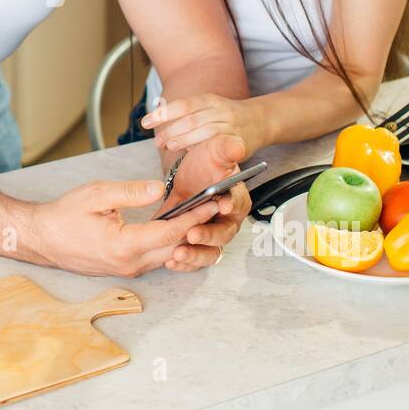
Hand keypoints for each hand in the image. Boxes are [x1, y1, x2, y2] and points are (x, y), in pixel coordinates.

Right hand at [29, 178, 218, 276]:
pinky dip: (171, 243)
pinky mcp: (126, 268)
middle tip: (217, 207)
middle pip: (176, 248)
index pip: (170, 232)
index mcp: (124, 245)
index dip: (194, 216)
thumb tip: (161, 190)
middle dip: (198, 228)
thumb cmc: (65, 215)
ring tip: (203, 215)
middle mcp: (130, 263)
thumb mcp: (97, 195)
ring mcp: (128, 269)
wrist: (42, 239)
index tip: (212, 202)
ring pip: (168, 255)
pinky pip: (156, 257)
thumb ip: (131, 192)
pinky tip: (178, 227)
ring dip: (187, 237)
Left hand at [142, 92, 262, 156]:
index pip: (182, 105)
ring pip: (204, 131)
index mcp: (209, 100)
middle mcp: (220, 109)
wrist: (261, 120)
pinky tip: (191, 152)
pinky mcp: (238, 140)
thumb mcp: (209, 107)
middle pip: (191, 119)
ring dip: (184, 139)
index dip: (162, 113)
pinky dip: (202, 148)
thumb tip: (160, 121)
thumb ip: (188, 114)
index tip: (145, 122)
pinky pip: (218, 144)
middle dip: (170, 130)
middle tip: (158, 141)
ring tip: (169, 145)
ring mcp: (230, 125)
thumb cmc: (228, 116)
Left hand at [154, 136, 252, 271]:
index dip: (232, 205)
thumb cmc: (208, 163)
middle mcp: (228, 220)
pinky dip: (184, 263)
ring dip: (195, 255)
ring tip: (177, 254)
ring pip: (210, 252)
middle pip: (224, 233)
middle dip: (209, 235)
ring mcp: (213, 235)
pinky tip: (170, 261)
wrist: (191, 174)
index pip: (239, 203)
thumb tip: (238, 147)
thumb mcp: (216, 150)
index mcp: (236, 197)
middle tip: (193, 234)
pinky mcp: (197, 244)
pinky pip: (195, 259)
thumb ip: (227, 148)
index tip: (222, 206)